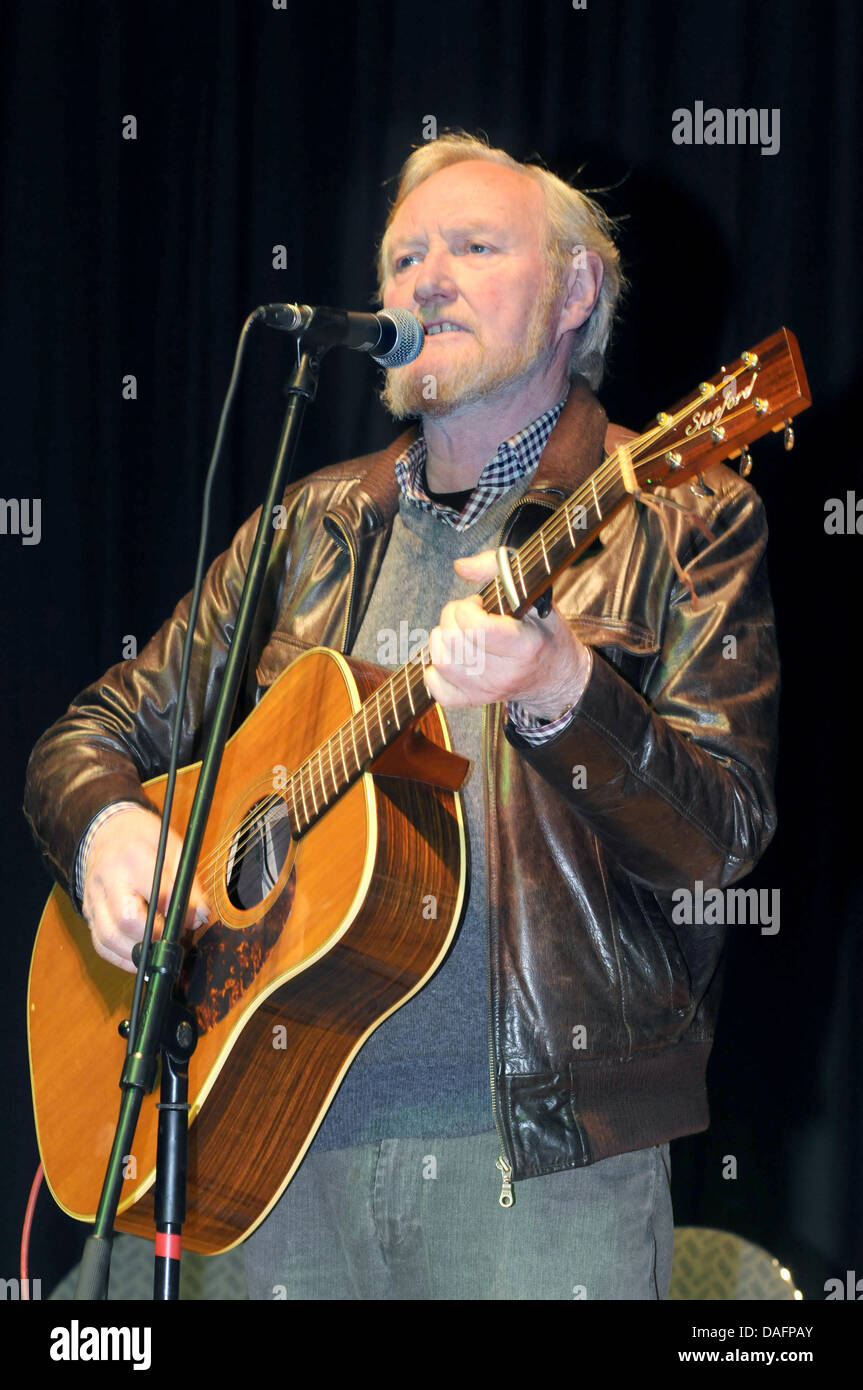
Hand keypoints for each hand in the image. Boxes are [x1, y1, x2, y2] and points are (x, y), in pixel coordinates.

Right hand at [81, 806, 210, 972]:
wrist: (109, 830)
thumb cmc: (146, 840)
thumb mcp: (174, 849)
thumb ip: (188, 882)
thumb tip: (200, 915)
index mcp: (132, 857)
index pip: (157, 892)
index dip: (178, 912)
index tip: (191, 919)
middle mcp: (107, 878)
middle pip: (127, 919)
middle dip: (155, 936)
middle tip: (172, 937)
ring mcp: (93, 897)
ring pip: (108, 937)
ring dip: (137, 953)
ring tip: (158, 951)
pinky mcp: (88, 912)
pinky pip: (99, 944)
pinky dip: (120, 957)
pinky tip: (139, 957)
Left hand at [423, 550, 590, 717]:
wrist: (556, 676)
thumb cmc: (544, 632)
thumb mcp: (536, 593)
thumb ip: (498, 568)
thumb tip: (461, 566)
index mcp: (524, 646)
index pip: (476, 627)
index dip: (466, 607)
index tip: (477, 602)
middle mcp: (505, 673)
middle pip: (453, 641)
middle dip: (451, 617)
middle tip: (467, 614)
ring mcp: (489, 690)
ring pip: (442, 663)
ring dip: (442, 639)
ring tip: (459, 632)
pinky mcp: (475, 701)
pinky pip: (439, 691)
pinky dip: (436, 672)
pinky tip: (451, 656)